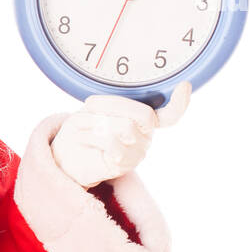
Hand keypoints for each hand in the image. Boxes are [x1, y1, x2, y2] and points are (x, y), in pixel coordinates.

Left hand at [50, 82, 189, 188]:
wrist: (66, 153)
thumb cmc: (83, 127)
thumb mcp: (94, 107)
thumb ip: (110, 104)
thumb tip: (116, 116)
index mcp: (142, 120)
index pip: (170, 114)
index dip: (180, 103)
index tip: (184, 86)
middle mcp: (145, 137)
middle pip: (144, 115)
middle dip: (114, 105)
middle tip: (90, 106)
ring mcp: (137, 152)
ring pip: (125, 127)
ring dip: (96, 121)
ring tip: (82, 125)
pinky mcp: (123, 165)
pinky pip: (113, 144)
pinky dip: (93, 136)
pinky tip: (84, 138)